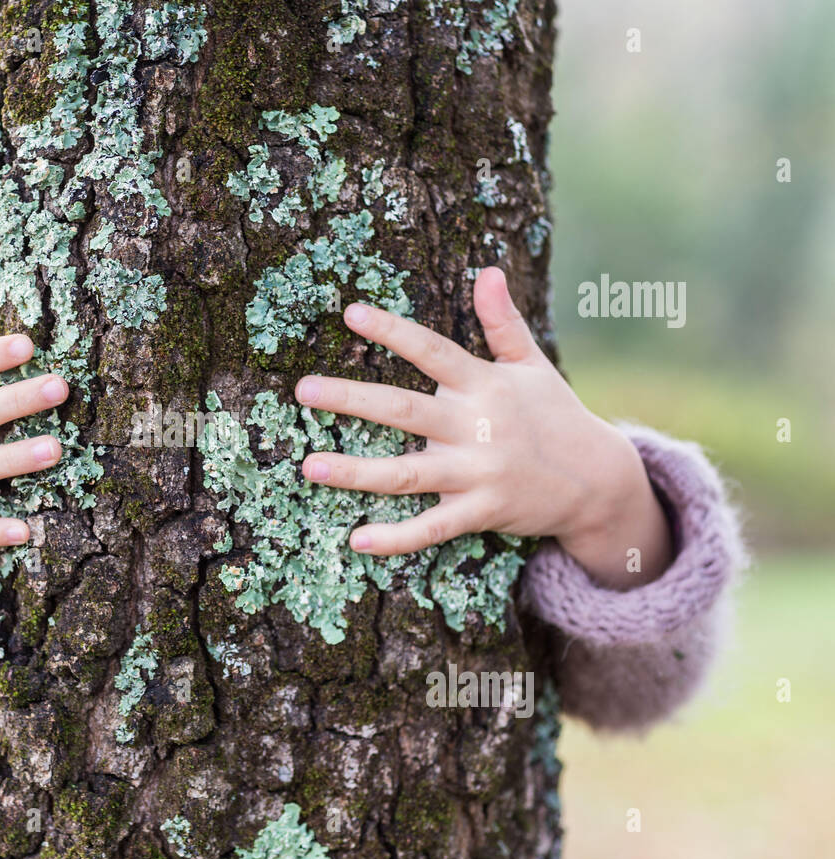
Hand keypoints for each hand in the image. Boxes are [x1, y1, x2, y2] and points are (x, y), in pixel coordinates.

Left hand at [295, 267, 672, 589]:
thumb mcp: (533, 366)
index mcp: (484, 385)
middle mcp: (475, 427)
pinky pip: (432, 529)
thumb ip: (503, 322)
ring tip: (308, 466)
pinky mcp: (480, 512)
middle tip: (303, 389)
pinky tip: (357, 541)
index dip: (392, 331)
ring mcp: (477, 473)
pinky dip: (396, 539)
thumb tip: (487, 271)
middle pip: (405, 410)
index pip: (432, 351)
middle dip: (352, 399)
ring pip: (407, 474)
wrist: (600, 482)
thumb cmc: (555, 416)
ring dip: (356, 472)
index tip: (349, 312)